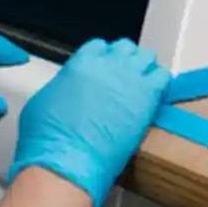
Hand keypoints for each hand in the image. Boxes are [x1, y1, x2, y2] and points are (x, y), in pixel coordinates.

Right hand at [10, 38, 170, 206]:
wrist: (68, 160)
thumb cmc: (49, 139)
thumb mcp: (44, 101)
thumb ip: (63, 87)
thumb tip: (70, 90)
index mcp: (81, 63)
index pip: (100, 46)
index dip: (103, 58)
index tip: (105, 69)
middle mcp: (108, 65)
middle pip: (126, 48)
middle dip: (125, 61)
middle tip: (124, 79)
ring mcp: (130, 79)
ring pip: (147, 58)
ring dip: (144, 69)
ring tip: (141, 86)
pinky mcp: (147, 98)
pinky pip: (163, 78)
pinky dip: (160, 84)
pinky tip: (154, 96)